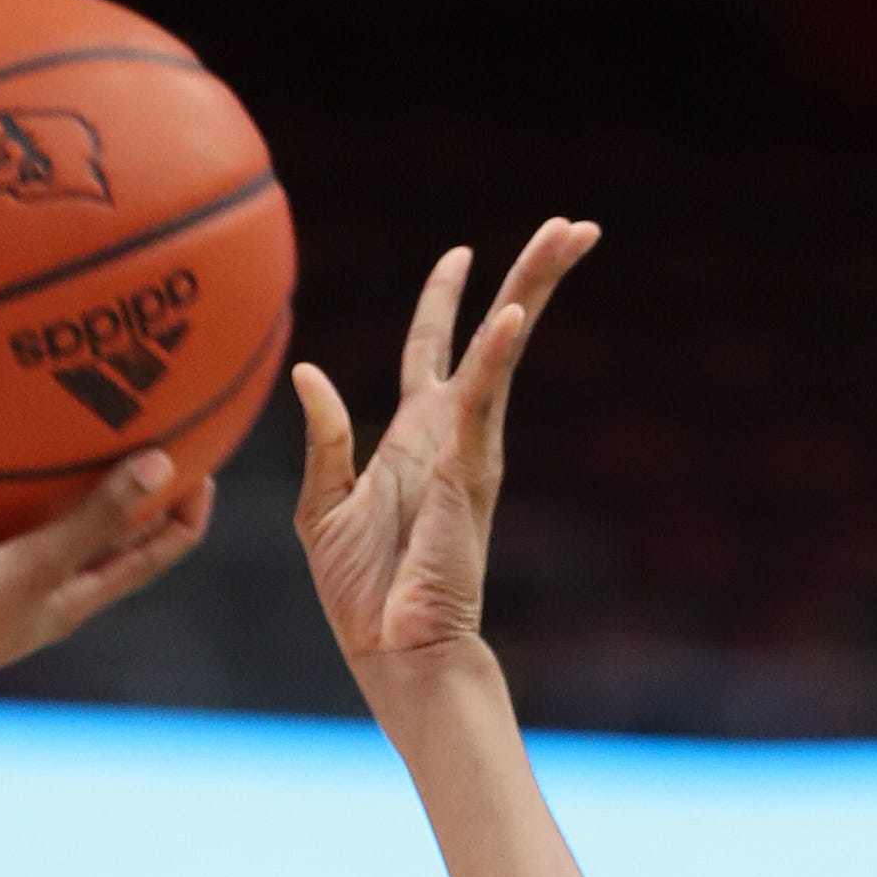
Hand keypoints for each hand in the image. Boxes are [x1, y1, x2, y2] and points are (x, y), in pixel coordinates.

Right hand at [0, 452, 213, 708]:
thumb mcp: (39, 562)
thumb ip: (96, 515)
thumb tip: (163, 463)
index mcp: (74, 599)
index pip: (150, 556)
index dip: (184, 515)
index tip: (205, 464)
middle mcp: (36, 594)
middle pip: (95, 537)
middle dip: (122, 491)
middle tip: (139, 426)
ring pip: (19, 528)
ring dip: (35, 489)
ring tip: (44, 429)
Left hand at [293, 218, 596, 676]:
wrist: (394, 650)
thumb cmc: (362, 595)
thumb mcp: (322, 507)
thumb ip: (321, 441)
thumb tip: (308, 372)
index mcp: (413, 437)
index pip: (432, 349)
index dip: (444, 300)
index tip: (461, 255)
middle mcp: (452, 433)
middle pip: (496, 334)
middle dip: (530, 278)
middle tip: (568, 226)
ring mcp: (469, 448)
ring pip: (507, 350)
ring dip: (534, 290)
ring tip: (568, 236)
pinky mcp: (469, 472)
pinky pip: (484, 402)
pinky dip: (498, 357)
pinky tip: (512, 316)